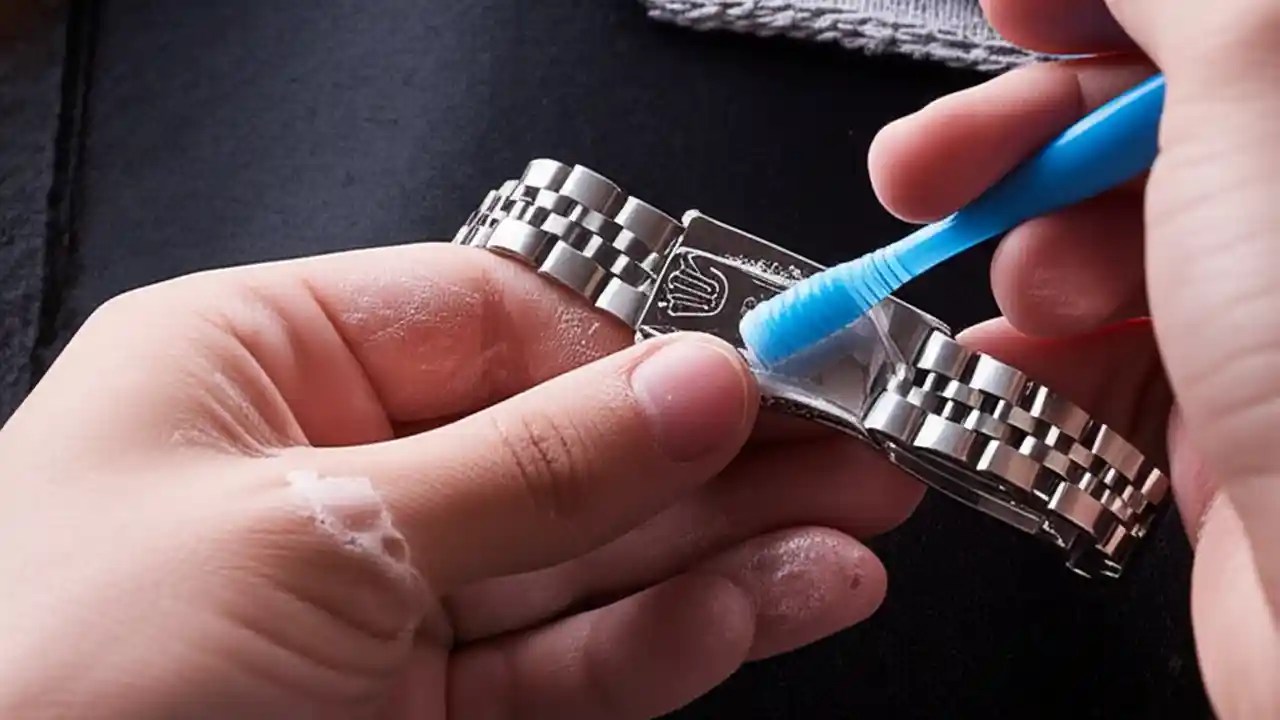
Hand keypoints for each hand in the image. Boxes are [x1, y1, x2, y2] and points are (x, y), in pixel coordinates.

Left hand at [0, 243, 921, 718]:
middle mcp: (326, 474)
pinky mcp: (417, 716)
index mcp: (257, 366)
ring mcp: (379, 605)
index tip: (766, 352)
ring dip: (729, 544)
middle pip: (564, 441)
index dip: (639, 334)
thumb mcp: (312, 532)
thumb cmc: (45, 683)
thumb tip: (691, 386)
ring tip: (856, 523)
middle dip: (716, 446)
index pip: (494, 317)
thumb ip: (527, 466)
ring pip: (587, 559)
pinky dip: (681, 632)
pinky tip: (777, 597)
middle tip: (853, 435)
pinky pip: (570, 659)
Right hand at [867, 0, 1279, 714]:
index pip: (1217, 15)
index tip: (1012, 12)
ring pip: (1096, 235)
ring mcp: (1262, 304)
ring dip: (1025, 259)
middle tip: (928, 168)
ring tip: (1033, 299)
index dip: (1098, 1)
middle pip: (1138, 117)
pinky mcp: (1212, 398)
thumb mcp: (1257, 102)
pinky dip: (1027, 353)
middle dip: (1016, 138)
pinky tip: (1004, 370)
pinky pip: (1089, 343)